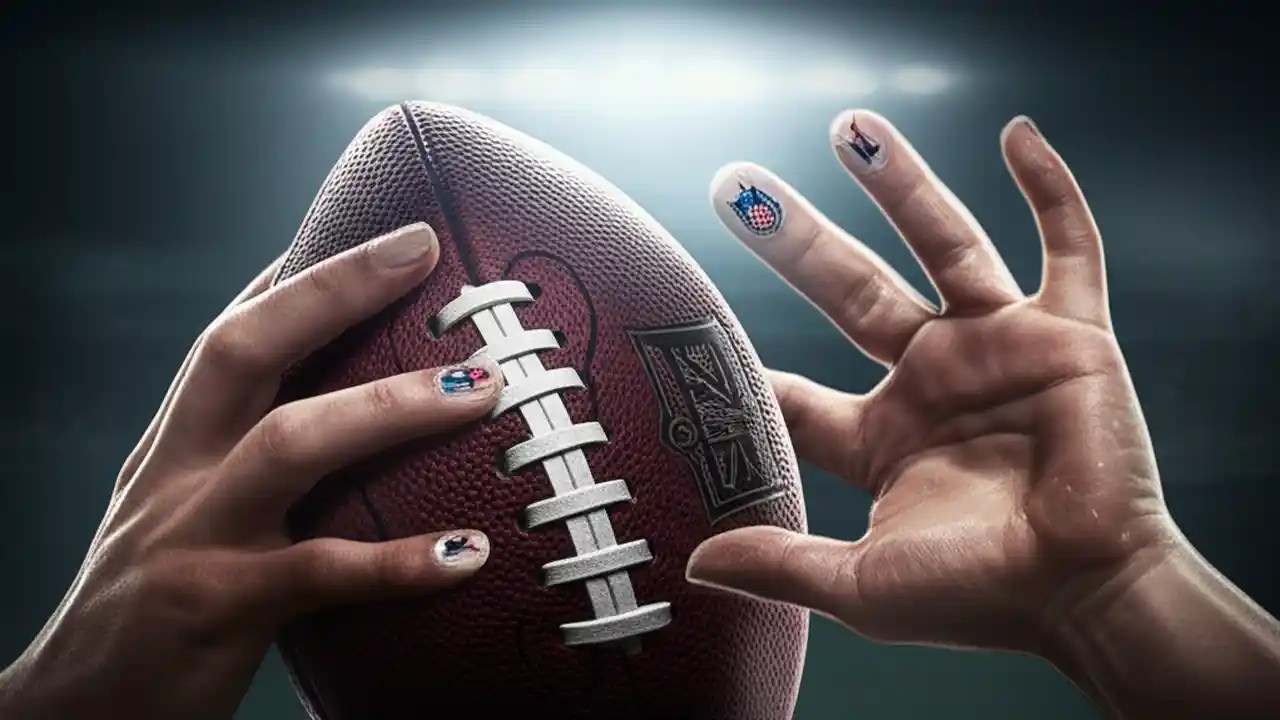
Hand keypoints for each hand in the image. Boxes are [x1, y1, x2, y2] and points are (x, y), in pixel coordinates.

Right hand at [0, 223, 502, 718]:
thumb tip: (347, 423)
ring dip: (389, 408)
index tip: (377, 234)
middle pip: (245, 350)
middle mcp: (177, 472)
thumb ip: (245, 462)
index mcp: (176, 445)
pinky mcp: (215, 608)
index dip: (300, 276)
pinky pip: (320, 574)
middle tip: (422, 251)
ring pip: (291, 445)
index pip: (231, 334)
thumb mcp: (185, 514)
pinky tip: (467, 554)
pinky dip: (398, 563)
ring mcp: (193, 536)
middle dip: (334, 291)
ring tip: (480, 391)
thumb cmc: (152, 606)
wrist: (74, 711)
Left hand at [689, 112, 1173, 654]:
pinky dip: (1049, 189)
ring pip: (942, 244)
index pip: (797, 388)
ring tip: (849, 127)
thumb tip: (697, 564)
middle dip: (795, 238)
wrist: (1086, 598)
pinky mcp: (1069, 336)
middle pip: (850, 289)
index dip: (745, 366)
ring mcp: (1000, 348)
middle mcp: (935, 379)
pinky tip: (1018, 135)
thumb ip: (778, 565)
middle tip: (737, 186)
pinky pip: (1066, 246)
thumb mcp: (860, 584)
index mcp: (883, 436)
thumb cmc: (983, 599)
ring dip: (900, 185)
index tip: (691, 331)